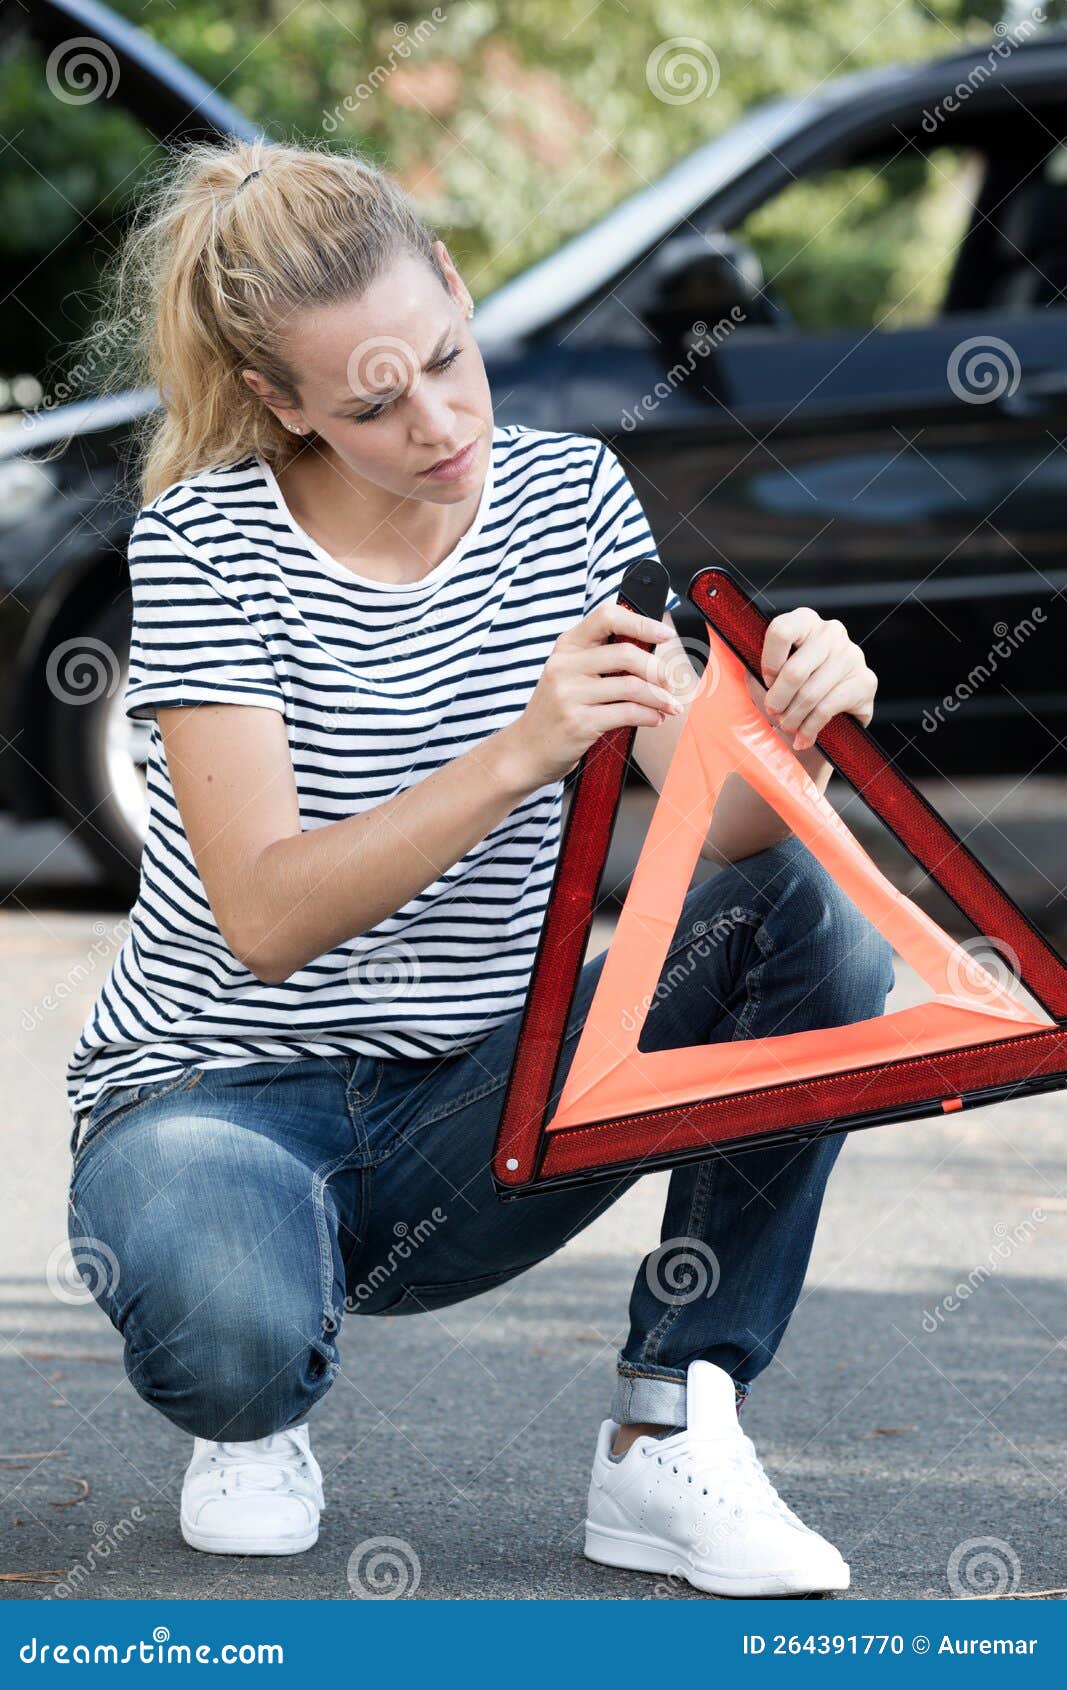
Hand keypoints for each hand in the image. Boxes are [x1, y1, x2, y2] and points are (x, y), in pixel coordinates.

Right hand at [501, 600, 679, 788]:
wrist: (526, 751)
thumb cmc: (555, 712)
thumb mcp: (568, 675)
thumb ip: (600, 659)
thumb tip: (651, 653)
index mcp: (567, 646)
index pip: (606, 617)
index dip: (641, 623)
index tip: (665, 634)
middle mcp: (564, 666)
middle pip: (626, 654)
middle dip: (658, 669)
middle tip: (670, 682)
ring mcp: (569, 695)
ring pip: (631, 686)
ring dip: (659, 697)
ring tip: (669, 705)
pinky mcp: (578, 722)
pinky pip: (627, 713)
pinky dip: (649, 716)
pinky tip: (654, 718)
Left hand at [744, 607, 876, 750]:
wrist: (830, 719)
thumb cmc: (793, 692)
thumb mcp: (771, 676)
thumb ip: (759, 668)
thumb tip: (748, 671)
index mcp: (805, 621)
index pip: (781, 631)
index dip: (769, 663)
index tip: (767, 682)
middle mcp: (832, 632)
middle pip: (795, 670)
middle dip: (779, 699)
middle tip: (773, 714)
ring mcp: (852, 655)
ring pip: (811, 693)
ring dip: (793, 718)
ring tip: (787, 728)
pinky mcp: (866, 681)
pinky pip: (828, 708)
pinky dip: (811, 728)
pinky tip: (804, 738)